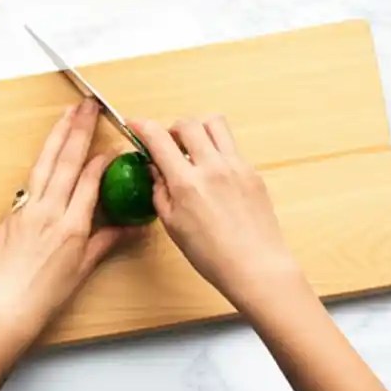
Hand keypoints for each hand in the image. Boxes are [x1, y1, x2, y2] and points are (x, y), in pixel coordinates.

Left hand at [0, 99, 138, 345]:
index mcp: (71, 225)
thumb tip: (134, 227)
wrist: (7, 305)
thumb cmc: (46, 293)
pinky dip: (42, 160)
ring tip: (68, 113)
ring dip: (57, 135)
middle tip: (88, 106)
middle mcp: (49, 211)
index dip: (102, 158)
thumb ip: (108, 241)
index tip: (113, 144)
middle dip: (79, 129)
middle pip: (66, 160)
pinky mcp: (13, 212)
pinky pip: (31, 180)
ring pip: (45, 162)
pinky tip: (49, 149)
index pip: (89, 180)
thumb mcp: (84, 268)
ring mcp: (28, 208)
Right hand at [130, 116, 305, 309]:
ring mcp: (236, 166)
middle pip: (188, 123)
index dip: (142, 125)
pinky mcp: (253, 172)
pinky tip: (214, 173)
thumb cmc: (212, 254)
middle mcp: (212, 167)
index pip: (159, 138)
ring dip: (199, 129)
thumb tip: (154, 169)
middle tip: (168, 144)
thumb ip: (160, 191)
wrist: (256, 267)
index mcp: (187, 183)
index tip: (134, 123)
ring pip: (215, 124)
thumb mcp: (173, 225)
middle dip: (172, 128)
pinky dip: (217, 149)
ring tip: (193, 149)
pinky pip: (231, 146)